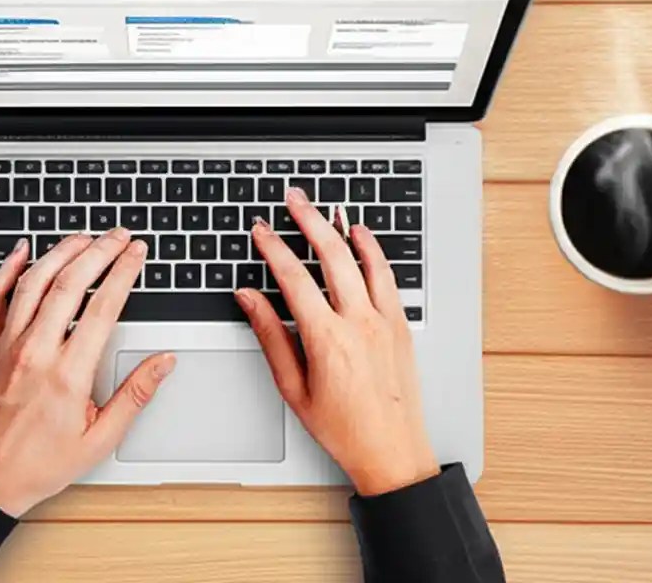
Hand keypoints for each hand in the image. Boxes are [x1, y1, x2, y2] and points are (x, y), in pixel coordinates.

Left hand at [0, 229, 175, 516]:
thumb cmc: (40, 462)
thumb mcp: (101, 438)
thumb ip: (136, 395)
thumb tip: (164, 363)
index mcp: (67, 375)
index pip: (102, 306)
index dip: (124, 272)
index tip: (136, 253)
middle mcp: (34, 353)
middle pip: (69, 283)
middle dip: (98, 251)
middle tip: (117, 236)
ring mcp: (5, 346)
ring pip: (32, 282)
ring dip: (60, 251)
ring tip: (83, 237)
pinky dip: (7, 269)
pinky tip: (22, 251)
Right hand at [236, 188, 438, 495]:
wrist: (392, 452)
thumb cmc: (343, 429)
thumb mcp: (293, 387)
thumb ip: (271, 336)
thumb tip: (250, 300)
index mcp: (327, 339)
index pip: (293, 277)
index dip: (273, 248)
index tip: (261, 230)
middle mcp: (359, 323)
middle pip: (331, 255)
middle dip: (308, 220)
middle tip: (293, 198)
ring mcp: (385, 322)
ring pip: (363, 259)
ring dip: (342, 228)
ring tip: (326, 208)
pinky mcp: (402, 326)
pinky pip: (387, 277)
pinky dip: (373, 252)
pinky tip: (362, 238)